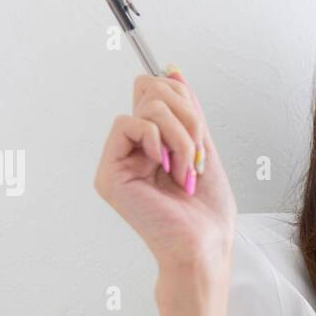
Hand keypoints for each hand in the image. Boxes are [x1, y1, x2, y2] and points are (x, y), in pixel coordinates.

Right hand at [93, 65, 234, 275]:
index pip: (155, 89)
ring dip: (181, 135)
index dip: (180, 95)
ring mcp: (118, 160)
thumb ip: (187, 110)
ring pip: (147, 105)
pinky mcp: (109, 173)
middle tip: (198, 154)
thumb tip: (173, 70)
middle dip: (187, 116)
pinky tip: (165, 166)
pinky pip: (128, 124)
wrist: (205, 244)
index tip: (199, 126)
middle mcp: (131, 148)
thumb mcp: (203, 146)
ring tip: (187, 169)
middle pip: (150, 89)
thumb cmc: (207, 211)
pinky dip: (157, 139)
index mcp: (152, 141)